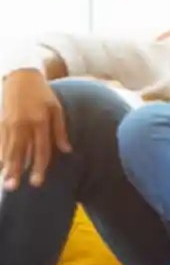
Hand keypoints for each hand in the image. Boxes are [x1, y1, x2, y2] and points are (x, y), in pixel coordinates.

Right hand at [1, 70, 71, 189]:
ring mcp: (9, 123)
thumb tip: (67, 150)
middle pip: (20, 152)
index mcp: (40, 122)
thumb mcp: (56, 109)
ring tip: (3, 181)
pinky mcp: (0, 121)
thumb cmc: (42, 94)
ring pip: (7, 148)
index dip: (39, 167)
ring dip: (5, 165)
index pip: (40, 150)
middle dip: (16, 170)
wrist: (21, 77)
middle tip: (12, 187)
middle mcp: (23, 124)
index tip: (36, 183)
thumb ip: (60, 131)